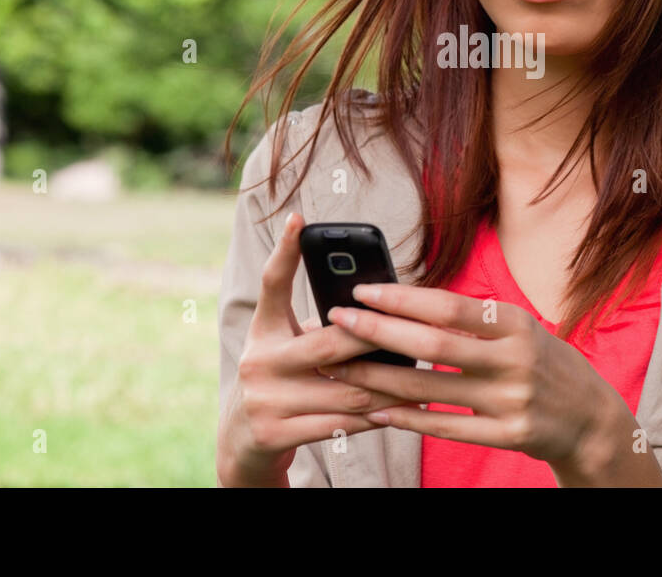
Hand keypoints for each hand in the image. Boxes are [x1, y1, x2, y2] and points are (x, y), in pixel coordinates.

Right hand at [216, 212, 422, 486]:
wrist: (244, 443)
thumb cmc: (284, 381)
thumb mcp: (290, 348)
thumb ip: (320, 328)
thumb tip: (382, 309)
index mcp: (263, 331)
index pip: (272, 284)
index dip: (285, 251)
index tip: (299, 218)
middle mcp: (258, 361)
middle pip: (328, 343)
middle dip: (374, 339)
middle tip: (411, 330)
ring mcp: (264, 399)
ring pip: (345, 389)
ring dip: (387, 385)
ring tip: (418, 376)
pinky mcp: (274, 434)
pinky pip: (339, 424)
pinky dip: (373, 417)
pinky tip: (396, 410)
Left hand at [319, 283, 661, 484]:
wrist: (591, 419)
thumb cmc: (545, 364)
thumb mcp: (521, 330)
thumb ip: (475, 320)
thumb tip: (409, 300)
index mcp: (517, 324)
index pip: (450, 305)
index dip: (403, 298)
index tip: (363, 289)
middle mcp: (516, 360)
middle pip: (434, 345)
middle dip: (379, 331)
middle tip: (338, 320)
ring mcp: (512, 401)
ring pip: (432, 389)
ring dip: (379, 378)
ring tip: (342, 366)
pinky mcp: (509, 435)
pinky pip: (447, 428)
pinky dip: (410, 419)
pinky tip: (378, 410)